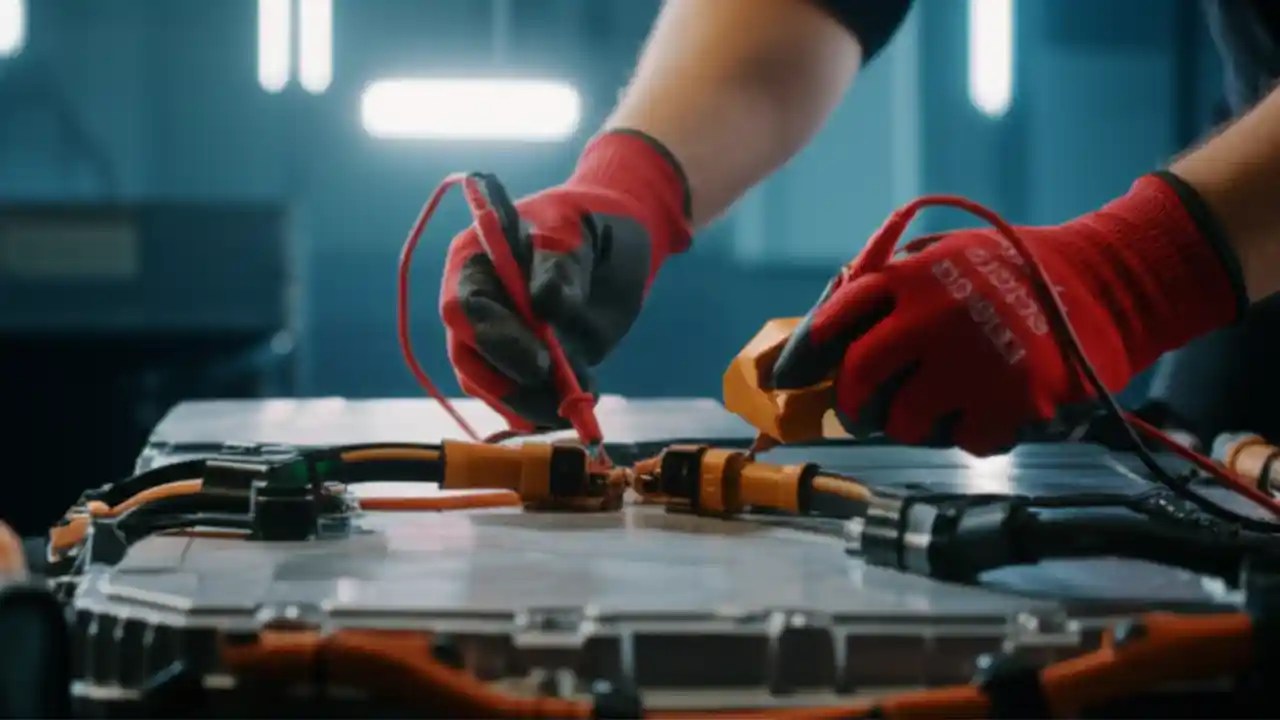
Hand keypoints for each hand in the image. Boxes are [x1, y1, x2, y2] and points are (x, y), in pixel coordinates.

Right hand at [441, 131, 690, 429]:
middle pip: (470, 359)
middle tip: (562, 398)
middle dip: (511, 387)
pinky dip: (546, 411)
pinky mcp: (525, 365)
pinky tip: (581, 410)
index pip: (466, 309)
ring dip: (532, 405)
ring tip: (581, 405)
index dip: (497, 341)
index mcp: (476, 262)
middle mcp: (478, 306)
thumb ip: (560, 265)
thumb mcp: (578, 231)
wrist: (620, 241)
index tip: (541, 363)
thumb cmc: (591, 224)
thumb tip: (545, 304)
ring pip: (493, 387)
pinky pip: (521, 399)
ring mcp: (500, 339)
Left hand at [771, 173, 1245, 455]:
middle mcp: (933, 319)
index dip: (807, 354)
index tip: (791, 378)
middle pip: (858, 379)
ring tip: (937, 406)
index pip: (836, 320)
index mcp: (912, 278)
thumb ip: (891, 285)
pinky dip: (968, 433)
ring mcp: (972, 364)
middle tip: (860, 414)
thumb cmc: (1013, 270)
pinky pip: (960, 440)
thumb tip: (826, 328)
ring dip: (910, 424)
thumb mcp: (945, 255)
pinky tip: (988, 406)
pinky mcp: (1011, 403)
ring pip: (902, 422)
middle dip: (851, 404)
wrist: (1105, 283)